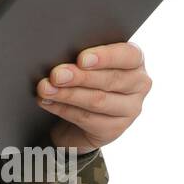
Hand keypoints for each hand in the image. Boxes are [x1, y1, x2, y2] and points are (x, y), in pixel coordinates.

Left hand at [36, 42, 151, 151]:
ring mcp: (130, 109)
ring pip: (98, 101)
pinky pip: (87, 118)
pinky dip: (63, 109)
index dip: (105, 57)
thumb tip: (58, 54)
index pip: (128, 55)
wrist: (80, 116)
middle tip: (56, 75)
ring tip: (45, 89)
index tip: (81, 59)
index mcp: (134, 60)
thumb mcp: (86, 64)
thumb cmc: (84, 79)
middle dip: (80, 77)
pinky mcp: (115, 129)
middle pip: (110, 80)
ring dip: (68, 94)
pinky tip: (48, 102)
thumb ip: (81, 58)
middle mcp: (138, 84)